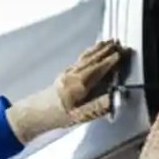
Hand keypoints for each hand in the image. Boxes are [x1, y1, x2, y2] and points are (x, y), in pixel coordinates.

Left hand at [6, 39, 125, 144]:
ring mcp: (69, 72)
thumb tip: (112, 99)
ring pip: (86, 56)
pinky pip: (80, 58)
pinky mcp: (66, 72)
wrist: (38, 112)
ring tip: (109, 42)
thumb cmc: (58, 116)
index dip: (110, 62)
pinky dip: (90, 51)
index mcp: (78, 85)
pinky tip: (93, 49)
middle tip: (119, 44)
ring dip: (99, 48)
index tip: (121, 55)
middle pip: (93, 59)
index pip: (98, 70)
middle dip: (107, 51)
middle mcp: (73, 75)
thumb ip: (97, 107)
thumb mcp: (79, 116)